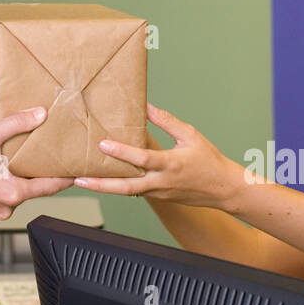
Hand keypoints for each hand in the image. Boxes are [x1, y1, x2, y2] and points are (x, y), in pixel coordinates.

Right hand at [0, 106, 72, 223]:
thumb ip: (16, 124)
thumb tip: (39, 114)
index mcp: (10, 193)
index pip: (48, 187)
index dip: (64, 178)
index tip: (75, 172)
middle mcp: (2, 209)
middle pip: (28, 190)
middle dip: (31, 173)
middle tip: (35, 157)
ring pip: (10, 196)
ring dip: (11, 181)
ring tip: (7, 162)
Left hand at [74, 104, 238, 209]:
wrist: (224, 189)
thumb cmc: (209, 160)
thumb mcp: (190, 135)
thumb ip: (166, 121)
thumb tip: (146, 106)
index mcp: (170, 164)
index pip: (142, 159)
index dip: (121, 151)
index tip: (104, 144)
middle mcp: (161, 182)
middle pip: (126, 187)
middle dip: (101, 184)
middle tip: (79, 178)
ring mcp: (159, 193)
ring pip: (127, 192)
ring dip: (105, 187)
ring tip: (83, 180)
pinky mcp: (159, 198)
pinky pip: (135, 192)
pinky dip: (119, 186)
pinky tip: (105, 179)